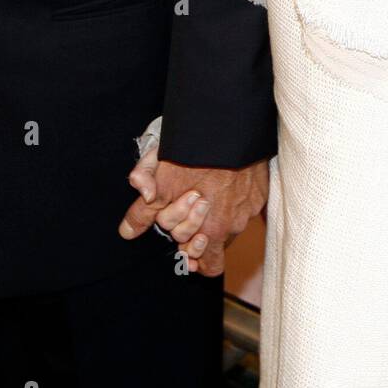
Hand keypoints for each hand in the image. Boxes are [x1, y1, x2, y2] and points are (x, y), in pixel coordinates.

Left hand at [119, 156, 268, 276]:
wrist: (226, 125)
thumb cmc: (192, 152)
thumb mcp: (159, 179)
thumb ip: (144, 210)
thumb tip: (128, 232)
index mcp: (207, 231)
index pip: (200, 262)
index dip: (185, 246)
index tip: (179, 231)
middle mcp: (231, 227)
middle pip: (214, 247)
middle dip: (199, 234)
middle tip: (190, 206)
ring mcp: (247, 211)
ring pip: (229, 227)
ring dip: (216, 216)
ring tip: (204, 190)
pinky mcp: (260, 195)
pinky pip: (244, 208)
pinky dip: (233, 200)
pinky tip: (222, 180)